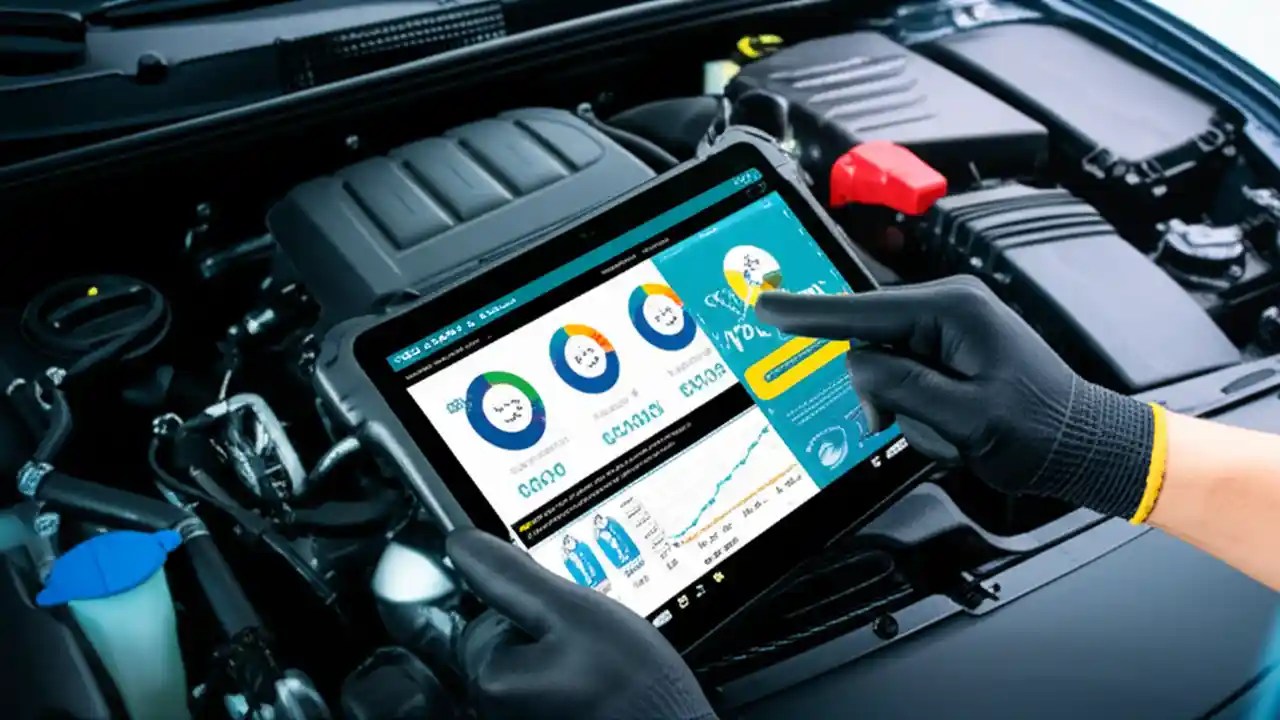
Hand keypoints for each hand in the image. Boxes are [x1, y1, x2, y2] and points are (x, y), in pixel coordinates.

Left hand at [446, 528, 715, 719]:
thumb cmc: (632, 688)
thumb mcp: (573, 611)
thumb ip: (512, 577)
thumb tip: (463, 545)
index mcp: (491, 677)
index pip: (488, 613)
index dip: (534, 602)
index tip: (567, 618)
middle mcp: (496, 707)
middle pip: (508, 641)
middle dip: (548, 632)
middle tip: (591, 642)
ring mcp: (522, 718)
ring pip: (534, 663)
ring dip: (564, 655)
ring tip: (602, 666)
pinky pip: (552, 687)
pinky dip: (575, 681)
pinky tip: (602, 686)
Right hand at [754, 276, 1159, 519]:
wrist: (1084, 445)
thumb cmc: (1040, 432)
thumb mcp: (965, 419)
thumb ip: (902, 387)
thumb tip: (859, 365)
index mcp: (953, 311)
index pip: (862, 312)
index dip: (808, 315)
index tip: (763, 306)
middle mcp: (950, 307)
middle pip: (869, 341)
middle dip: (877, 390)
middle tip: (900, 424)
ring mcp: (951, 327)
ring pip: (884, 364)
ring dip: (901, 405)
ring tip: (945, 431)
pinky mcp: (952, 348)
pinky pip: (905, 372)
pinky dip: (913, 405)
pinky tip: (945, 425)